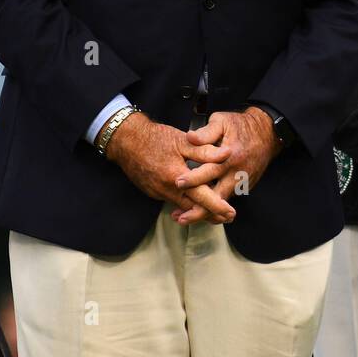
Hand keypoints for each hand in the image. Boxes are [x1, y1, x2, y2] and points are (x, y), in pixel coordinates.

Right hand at [105, 112, 235, 222]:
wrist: (126, 141)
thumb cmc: (155, 138)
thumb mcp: (182, 141)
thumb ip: (205, 151)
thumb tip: (227, 155)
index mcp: (176, 177)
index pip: (201, 197)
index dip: (217, 206)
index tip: (231, 213)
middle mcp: (167, 189)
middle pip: (193, 208)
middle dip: (211, 214)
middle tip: (228, 217)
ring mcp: (158, 192)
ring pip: (182, 206)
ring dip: (198, 210)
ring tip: (215, 212)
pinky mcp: (153, 192)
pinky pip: (173, 201)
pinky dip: (185, 202)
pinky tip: (195, 199)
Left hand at [170, 108, 280, 224]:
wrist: (267, 132)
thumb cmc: (241, 126)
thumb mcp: (222, 122)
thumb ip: (206, 132)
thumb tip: (190, 137)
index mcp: (230, 157)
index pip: (209, 171)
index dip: (193, 179)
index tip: (177, 183)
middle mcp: (236, 173)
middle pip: (217, 198)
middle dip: (198, 210)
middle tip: (179, 218)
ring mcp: (242, 181)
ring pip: (222, 203)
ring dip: (205, 212)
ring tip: (184, 217)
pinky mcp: (245, 186)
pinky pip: (228, 199)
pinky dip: (215, 206)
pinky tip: (200, 210)